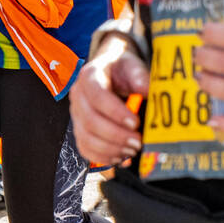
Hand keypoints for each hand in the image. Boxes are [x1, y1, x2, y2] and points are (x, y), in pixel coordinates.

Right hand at [70, 36, 147, 164]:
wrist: (111, 69)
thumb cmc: (122, 69)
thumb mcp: (132, 65)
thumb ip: (139, 76)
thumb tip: (146, 89)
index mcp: (89, 76)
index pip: (97, 96)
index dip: (115, 112)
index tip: (135, 122)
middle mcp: (78, 96)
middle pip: (90, 121)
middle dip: (116, 135)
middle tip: (138, 142)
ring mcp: (77, 114)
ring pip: (86, 138)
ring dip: (110, 149)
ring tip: (131, 150)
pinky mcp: (80, 128)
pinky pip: (85, 148)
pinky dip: (102, 157)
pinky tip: (120, 157)